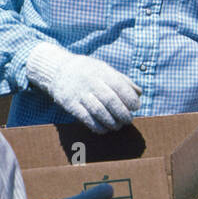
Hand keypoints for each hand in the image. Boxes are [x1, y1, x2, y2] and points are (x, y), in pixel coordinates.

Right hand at [25, 41, 140, 132]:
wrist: (58, 69)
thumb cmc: (88, 71)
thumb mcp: (105, 69)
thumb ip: (123, 80)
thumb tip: (139, 93)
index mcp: (102, 72)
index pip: (120, 87)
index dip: (130, 99)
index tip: (136, 107)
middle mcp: (91, 82)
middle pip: (110, 101)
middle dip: (123, 113)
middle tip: (128, 120)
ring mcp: (79, 93)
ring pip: (98, 111)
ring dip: (111, 122)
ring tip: (118, 126)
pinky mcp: (70, 104)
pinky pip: (85, 118)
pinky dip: (97, 126)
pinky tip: (104, 129)